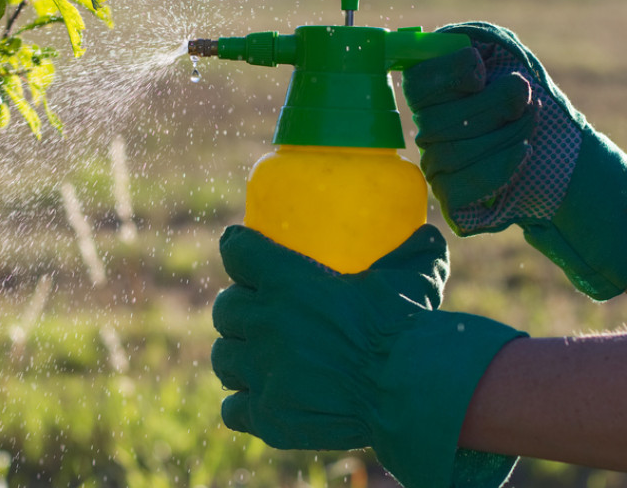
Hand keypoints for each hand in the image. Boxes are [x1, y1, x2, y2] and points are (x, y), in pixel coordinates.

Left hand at [212, 224, 523, 487]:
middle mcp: (264, 322)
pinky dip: (244, 403)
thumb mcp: (414, 275)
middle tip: (257, 314)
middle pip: (224, 308)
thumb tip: (428, 235)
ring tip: (255, 358)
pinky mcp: (268, 416)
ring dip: (237, 354)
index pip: (236, 252)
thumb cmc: (409, 326)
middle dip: (237, 309)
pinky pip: (232, 407)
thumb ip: (414, 251)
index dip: (237, 249)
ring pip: (223, 357)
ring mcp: (262, 371)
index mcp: (286, 280)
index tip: (241, 251)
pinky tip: (261, 400)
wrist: (409, 390)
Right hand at [402, 22, 626, 299]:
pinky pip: (457, 188)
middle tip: (523, 98)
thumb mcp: (505, 53)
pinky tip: (521, 153)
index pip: (416, 84)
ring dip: (503, 134)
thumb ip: (475, 41)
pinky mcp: (450, 198)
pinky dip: (496, 168)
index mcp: (431, 92)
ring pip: (450, 153)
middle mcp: (426, 130)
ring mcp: (435, 165)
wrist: (559, 144)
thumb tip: (452, 45)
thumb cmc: (526, 94)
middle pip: (437, 121)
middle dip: (493, 106)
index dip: (450, 77)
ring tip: (530, 123)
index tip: (482, 74)